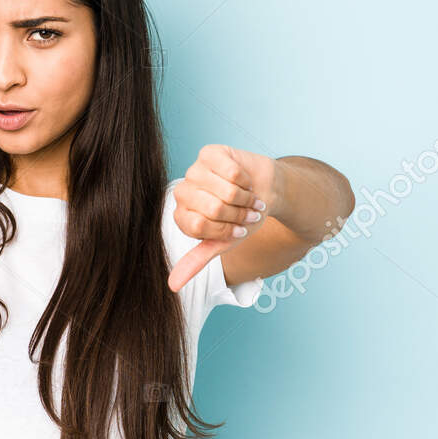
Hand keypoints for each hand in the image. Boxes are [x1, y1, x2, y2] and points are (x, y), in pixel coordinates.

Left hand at [166, 144, 275, 290]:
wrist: (265, 191)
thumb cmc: (244, 217)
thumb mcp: (222, 243)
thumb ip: (197, 261)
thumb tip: (172, 286)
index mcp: (182, 216)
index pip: (201, 227)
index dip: (227, 230)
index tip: (238, 229)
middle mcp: (183, 192)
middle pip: (214, 208)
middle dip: (239, 214)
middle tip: (247, 212)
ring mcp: (194, 170)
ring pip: (226, 190)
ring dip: (246, 198)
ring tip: (248, 197)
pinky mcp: (209, 152)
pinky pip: (233, 172)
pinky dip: (247, 180)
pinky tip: (245, 180)